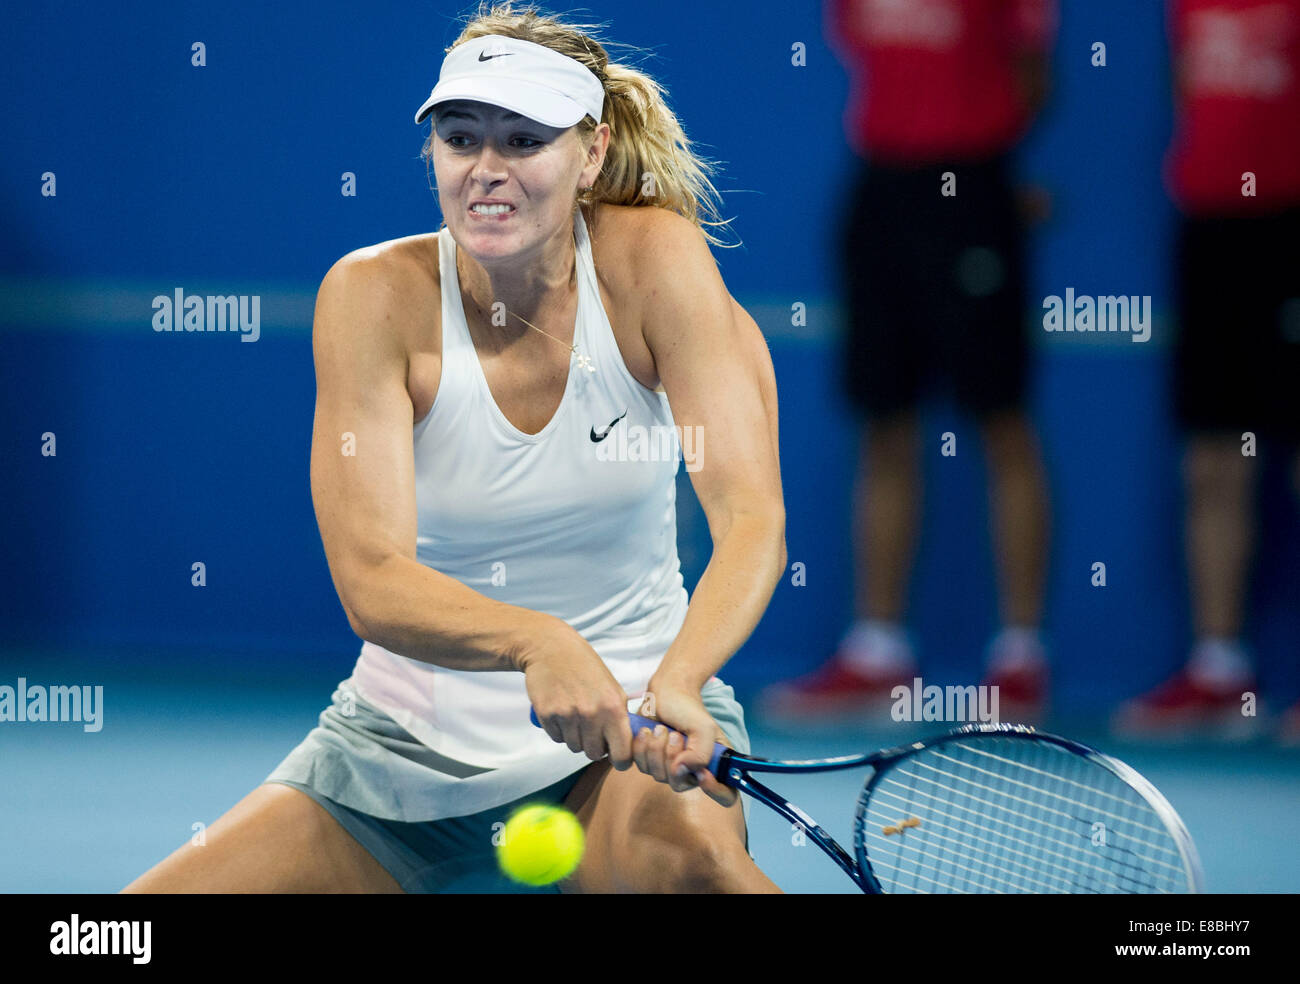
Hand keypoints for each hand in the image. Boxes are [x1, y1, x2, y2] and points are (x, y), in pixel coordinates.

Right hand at [520, 616, 633, 770]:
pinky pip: (557, 738)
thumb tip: (626, 747)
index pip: (622, 754)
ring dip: (575, 738)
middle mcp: (592, 714)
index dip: (621, 760)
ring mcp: (568, 715)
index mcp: (614, 708)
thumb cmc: (586, 668)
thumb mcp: (612, 688)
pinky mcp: (547, 714)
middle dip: (594, 747)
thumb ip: (620, 717)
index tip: (617, 756)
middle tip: (592, 730)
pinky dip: (559, 731)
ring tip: (575, 716)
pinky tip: (561, 711)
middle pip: (594, 754)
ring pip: (574, 747)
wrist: (551, 648)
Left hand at [632, 681, 737, 806]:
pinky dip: (642, 747)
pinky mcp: (650, 761)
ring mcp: (670, 768)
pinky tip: (647, 732)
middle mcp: (693, 771)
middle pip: (681, 785)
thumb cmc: (689, 709)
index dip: (715, 791)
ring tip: (661, 729)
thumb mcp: (704, 728)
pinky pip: (641, 766)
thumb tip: (681, 770)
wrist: (665, 694)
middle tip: (676, 735)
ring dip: (657, 749)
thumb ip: (700, 753)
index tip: (702, 774)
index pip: (726, 795)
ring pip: (658, 775)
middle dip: (673, 757)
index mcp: (715, 764)